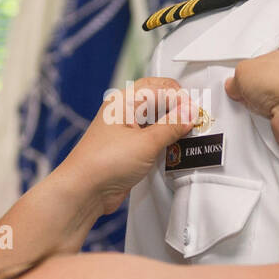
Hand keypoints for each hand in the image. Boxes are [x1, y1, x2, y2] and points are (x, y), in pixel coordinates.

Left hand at [62, 78, 197, 215]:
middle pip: (158, 101)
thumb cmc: (102, 163)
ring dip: (172, 126)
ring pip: (156, 120)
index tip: (194, 113)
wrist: (84, 191)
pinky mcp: (128, 149)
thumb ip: (171, 126)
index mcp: (124, 101)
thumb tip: (189, 113)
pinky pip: (152, 138)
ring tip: (186, 135)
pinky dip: (165, 141)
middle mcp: (124, 112)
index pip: (160, 87)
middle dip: (178, 109)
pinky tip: (174, 149)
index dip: (180, 98)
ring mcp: (126, 131)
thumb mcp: (146, 142)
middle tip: (194, 121)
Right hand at [224, 49, 278, 150]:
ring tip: (257, 106)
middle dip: (254, 91)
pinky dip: (268, 120)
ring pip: (271, 102)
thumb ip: (236, 79)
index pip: (261, 64)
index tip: (238, 81)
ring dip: (261, 106)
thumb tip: (234, 86)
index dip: (247, 74)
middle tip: (245, 95)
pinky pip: (276, 118)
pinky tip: (266, 116)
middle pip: (266, 84)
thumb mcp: (242, 71)